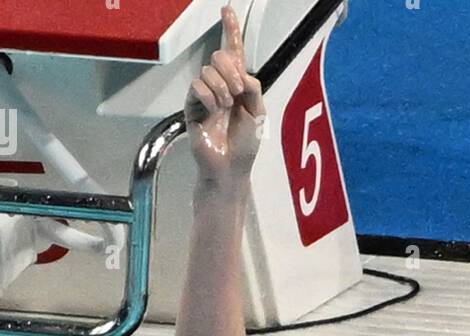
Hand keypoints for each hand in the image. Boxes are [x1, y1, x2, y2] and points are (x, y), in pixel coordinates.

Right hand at [184, 5, 265, 182]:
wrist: (230, 168)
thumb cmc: (245, 146)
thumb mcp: (258, 114)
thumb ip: (253, 88)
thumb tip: (239, 71)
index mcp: (238, 86)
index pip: (234, 52)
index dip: (231, 30)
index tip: (227, 9)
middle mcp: (221, 86)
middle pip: (220, 56)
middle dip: (231, 72)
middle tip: (236, 94)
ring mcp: (206, 94)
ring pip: (209, 70)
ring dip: (222, 90)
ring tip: (224, 109)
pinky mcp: (193, 104)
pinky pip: (198, 85)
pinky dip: (209, 97)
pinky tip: (213, 111)